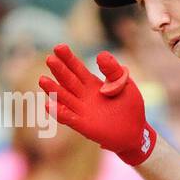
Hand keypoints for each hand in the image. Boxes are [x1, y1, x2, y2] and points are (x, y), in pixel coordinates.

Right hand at [39, 45, 155, 166]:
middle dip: (59, 70)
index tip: (59, 47)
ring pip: (64, 98)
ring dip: (53, 90)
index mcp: (92, 84)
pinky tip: (49, 104)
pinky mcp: (83, 126)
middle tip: (50, 59)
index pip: (77, 68)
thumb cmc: (130, 107)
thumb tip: (101, 55)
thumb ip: (113, 71)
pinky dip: (59, 112)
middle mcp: (82, 96)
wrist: (136, 132)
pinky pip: (68, 118)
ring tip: (43, 79)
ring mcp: (81, 110)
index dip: (68, 58)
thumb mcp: (125, 85)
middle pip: (68, 80)